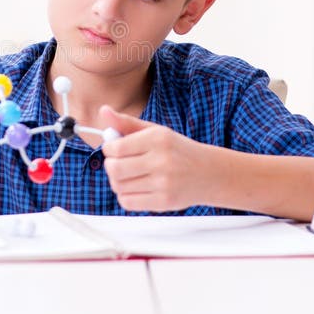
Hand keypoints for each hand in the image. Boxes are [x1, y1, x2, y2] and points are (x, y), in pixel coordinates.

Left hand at [100, 105, 215, 211]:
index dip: (108, 149)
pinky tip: (135, 188)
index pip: (117, 147)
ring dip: (117, 181)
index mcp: (158, 139)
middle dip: (110, 166)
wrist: (209, 173)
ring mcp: (163, 183)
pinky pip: (127, 202)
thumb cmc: (177, 150)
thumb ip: (126, 123)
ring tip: (128, 175)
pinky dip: (125, 195)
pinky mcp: (163, 202)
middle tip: (117, 163)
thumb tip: (104, 111)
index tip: (112, 149)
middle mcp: (161, 160)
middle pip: (115, 169)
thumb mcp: (155, 131)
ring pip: (118, 186)